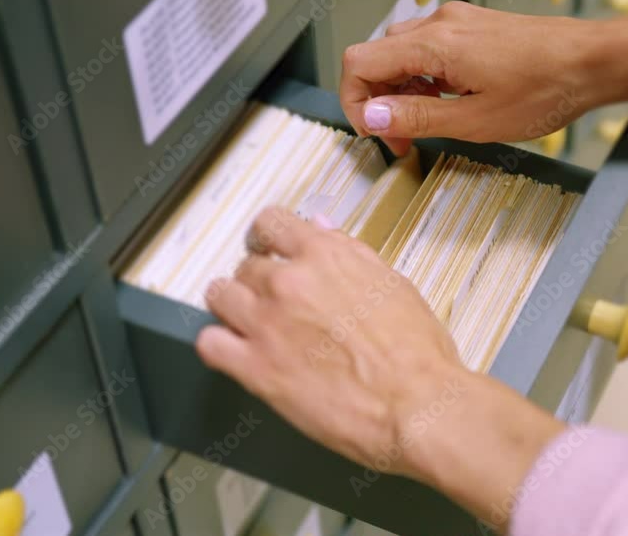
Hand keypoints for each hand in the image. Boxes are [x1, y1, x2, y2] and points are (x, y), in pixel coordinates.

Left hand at [196, 208, 564, 531]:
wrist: (417, 404)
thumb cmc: (417, 353)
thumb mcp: (392, 284)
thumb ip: (350, 255)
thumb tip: (321, 229)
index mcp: (325, 256)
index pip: (271, 223)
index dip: (266, 238)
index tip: (267, 250)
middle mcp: (289, 282)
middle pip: (246, 266)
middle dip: (258, 283)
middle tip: (275, 305)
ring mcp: (267, 324)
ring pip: (219, 296)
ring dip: (232, 307)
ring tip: (250, 326)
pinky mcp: (255, 368)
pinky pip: (210, 344)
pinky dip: (218, 345)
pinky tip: (235, 353)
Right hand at [339, 2, 606, 154]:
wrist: (591, 62)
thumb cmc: (545, 89)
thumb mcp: (475, 120)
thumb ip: (416, 117)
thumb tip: (371, 118)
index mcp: (434, 44)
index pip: (359, 63)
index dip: (354, 103)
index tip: (374, 134)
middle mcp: (440, 24)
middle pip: (377, 57)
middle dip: (379, 101)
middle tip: (402, 139)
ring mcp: (457, 22)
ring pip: (402, 53)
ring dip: (402, 91)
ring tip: (428, 124)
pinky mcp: (472, 27)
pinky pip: (429, 49)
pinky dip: (424, 78)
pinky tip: (448, 102)